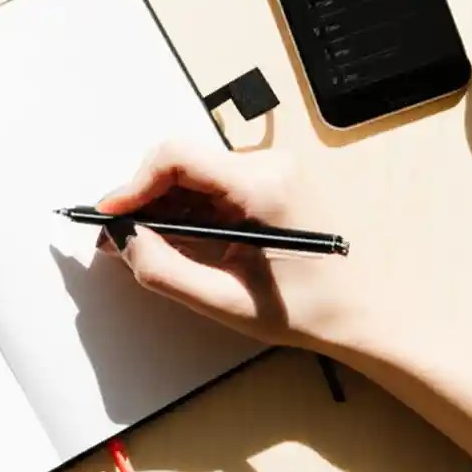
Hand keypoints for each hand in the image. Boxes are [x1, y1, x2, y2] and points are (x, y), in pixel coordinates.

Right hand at [97, 141, 359, 350]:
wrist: (361, 313)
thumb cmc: (308, 310)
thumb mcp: (224, 301)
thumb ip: (164, 270)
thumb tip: (123, 240)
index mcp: (264, 188)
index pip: (178, 158)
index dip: (134, 184)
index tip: (111, 215)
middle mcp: (270, 166)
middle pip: (182, 163)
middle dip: (143, 199)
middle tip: (117, 239)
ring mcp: (274, 169)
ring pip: (194, 172)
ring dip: (163, 205)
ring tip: (143, 244)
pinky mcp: (272, 179)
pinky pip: (213, 182)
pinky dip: (187, 207)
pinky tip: (176, 238)